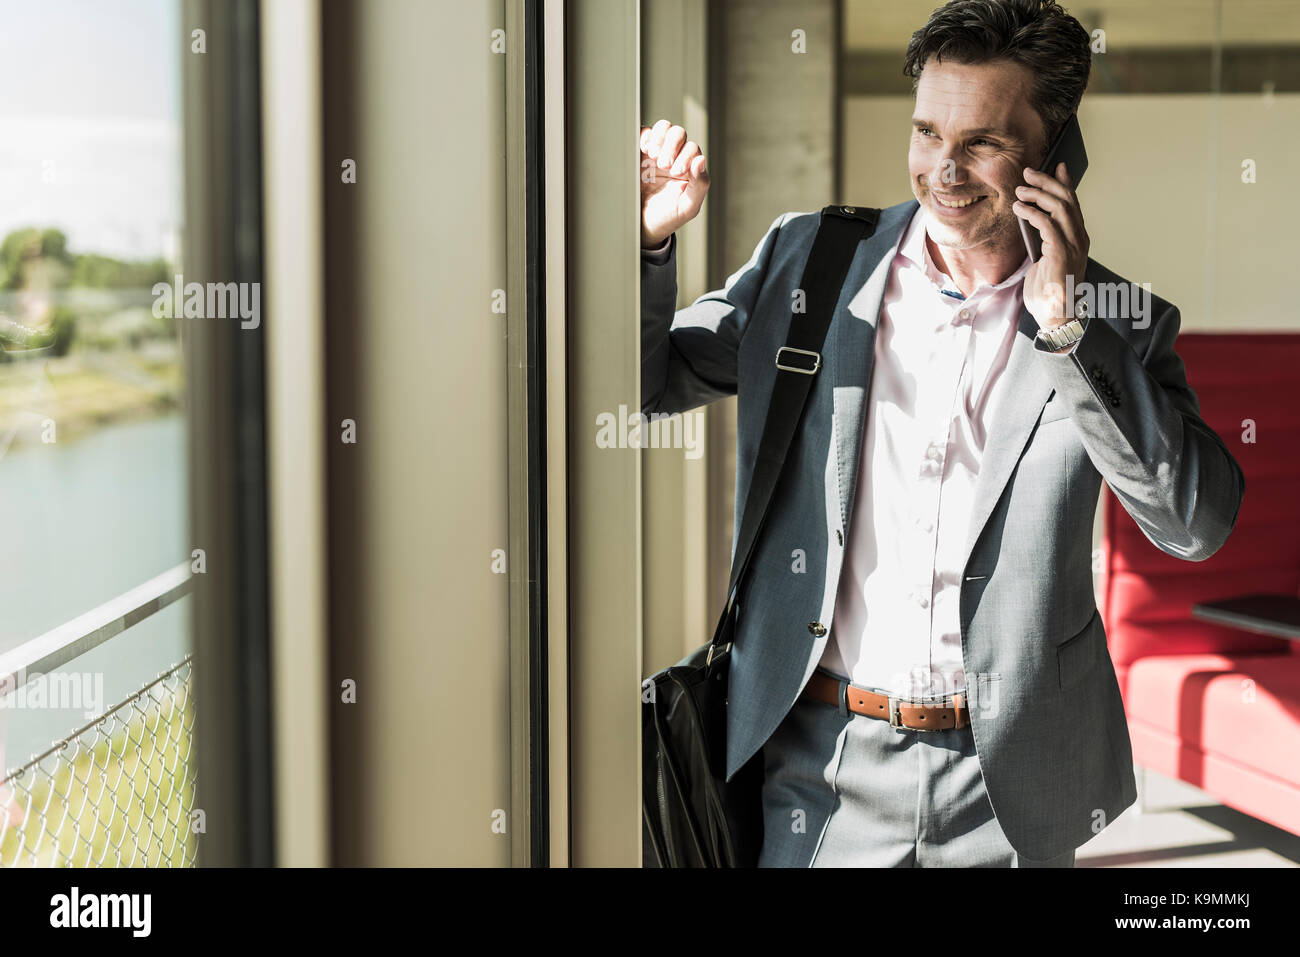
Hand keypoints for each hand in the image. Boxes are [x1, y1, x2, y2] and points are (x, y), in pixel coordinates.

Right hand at [639, 120, 709, 247]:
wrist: (640, 226)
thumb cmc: (666, 218)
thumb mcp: (687, 207)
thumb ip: (700, 185)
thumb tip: (701, 160)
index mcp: (689, 170)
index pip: (692, 149)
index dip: (685, 156)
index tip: (675, 172)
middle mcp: (675, 158)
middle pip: (678, 133)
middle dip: (671, 146)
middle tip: (663, 164)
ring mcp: (657, 154)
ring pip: (663, 128)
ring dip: (660, 138)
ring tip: (654, 156)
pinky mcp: (639, 153)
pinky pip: (644, 133)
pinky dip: (645, 136)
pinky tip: (644, 149)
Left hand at [1013, 162, 1089, 328]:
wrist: (1055, 315)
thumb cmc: (1048, 290)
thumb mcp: (1046, 258)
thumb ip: (1044, 240)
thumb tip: (1034, 222)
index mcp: (1078, 238)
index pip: (1073, 204)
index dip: (1065, 183)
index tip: (1056, 167)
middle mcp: (1079, 238)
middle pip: (1067, 200)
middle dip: (1048, 182)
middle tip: (1028, 172)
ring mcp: (1073, 245)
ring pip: (1060, 207)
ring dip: (1038, 194)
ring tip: (1020, 189)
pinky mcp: (1061, 253)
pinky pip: (1047, 224)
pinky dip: (1032, 213)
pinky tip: (1019, 208)